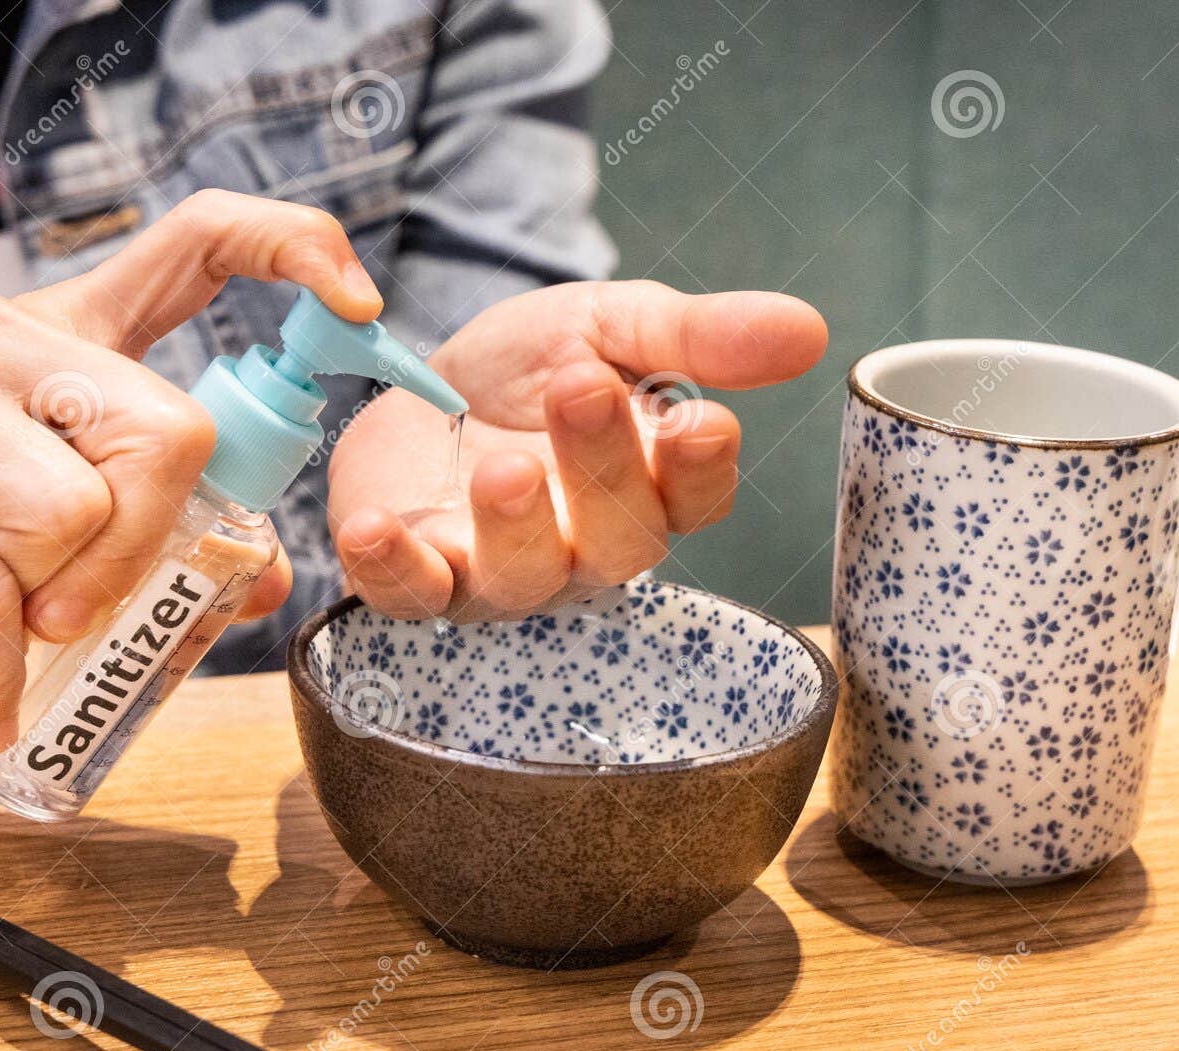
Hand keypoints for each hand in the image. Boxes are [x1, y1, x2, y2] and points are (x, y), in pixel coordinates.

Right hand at [0, 191, 383, 751]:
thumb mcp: (70, 533)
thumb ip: (168, 537)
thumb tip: (265, 577)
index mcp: (70, 333)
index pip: (195, 245)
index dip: (291, 250)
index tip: (361, 302)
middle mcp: (2, 333)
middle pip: (163, 430)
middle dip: (151, 547)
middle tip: (84, 604)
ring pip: (77, 510)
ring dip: (57, 595)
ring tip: (0, 601)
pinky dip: (0, 663)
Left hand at [328, 280, 826, 619]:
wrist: (421, 384)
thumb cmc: (528, 369)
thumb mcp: (609, 326)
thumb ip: (696, 336)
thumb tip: (809, 331)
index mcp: (647, 486)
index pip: (694, 498)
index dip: (700, 469)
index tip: (700, 419)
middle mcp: (584, 546)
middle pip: (617, 541)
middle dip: (604, 471)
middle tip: (582, 390)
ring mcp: (501, 572)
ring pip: (524, 578)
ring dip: (517, 529)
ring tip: (505, 470)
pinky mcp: (420, 577)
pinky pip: (410, 595)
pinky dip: (390, 569)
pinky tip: (369, 528)